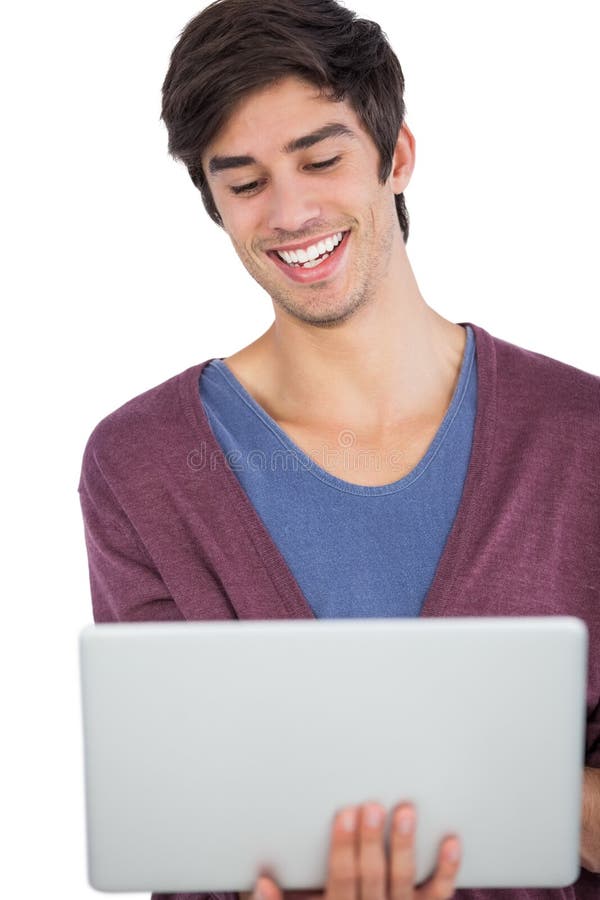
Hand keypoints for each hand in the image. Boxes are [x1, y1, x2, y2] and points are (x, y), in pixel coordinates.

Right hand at [244, 801, 460, 899]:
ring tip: (406, 812)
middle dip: (371, 841)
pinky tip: (450, 841)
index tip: (344, 815)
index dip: (343, 848)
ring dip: (405, 846)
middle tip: (372, 807)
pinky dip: (446, 869)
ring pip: (405, 881)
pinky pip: (438, 893)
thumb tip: (261, 882)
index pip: (341, 880)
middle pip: (373, 877)